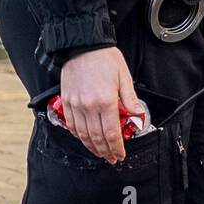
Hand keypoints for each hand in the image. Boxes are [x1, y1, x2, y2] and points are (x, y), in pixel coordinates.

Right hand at [58, 47, 142, 163]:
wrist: (82, 46)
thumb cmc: (104, 58)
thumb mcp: (124, 76)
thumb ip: (130, 99)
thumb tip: (138, 114)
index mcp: (106, 101)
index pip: (112, 133)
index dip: (116, 148)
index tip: (120, 155)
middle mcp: (88, 106)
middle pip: (97, 137)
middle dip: (105, 151)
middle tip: (111, 158)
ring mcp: (75, 105)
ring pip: (82, 134)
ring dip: (91, 147)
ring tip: (100, 153)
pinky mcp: (66, 101)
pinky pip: (71, 125)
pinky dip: (78, 135)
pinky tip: (84, 139)